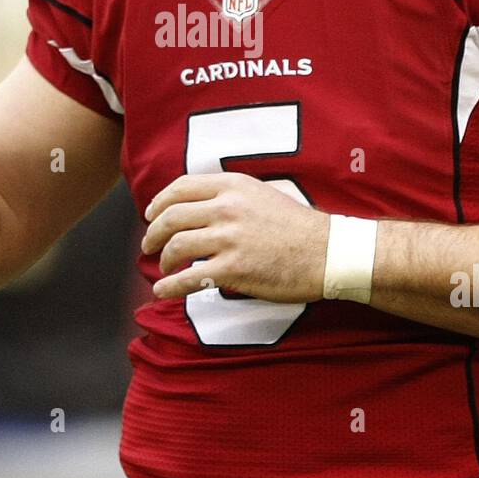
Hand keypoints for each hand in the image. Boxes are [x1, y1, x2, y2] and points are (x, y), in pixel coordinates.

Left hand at [141, 172, 329, 302]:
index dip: (159, 202)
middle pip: (171, 217)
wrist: (328, 252)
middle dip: (154, 234)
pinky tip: (163, 291)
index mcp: (233, 186)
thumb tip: (199, 207)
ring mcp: (229, 238)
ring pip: (176, 246)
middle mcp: (227, 208)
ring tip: (163, 269)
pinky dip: (169, 287)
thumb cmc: (298, 227)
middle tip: (149, 246)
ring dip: (162, 260)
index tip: (151, 215)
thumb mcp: (262, 195)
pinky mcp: (233, 268)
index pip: (181, 188)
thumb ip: (231, 196)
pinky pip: (188, 278)